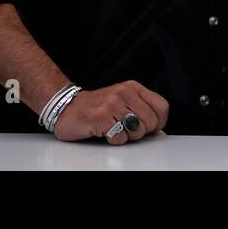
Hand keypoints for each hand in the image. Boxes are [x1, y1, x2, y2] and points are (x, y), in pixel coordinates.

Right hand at [53, 80, 168, 143]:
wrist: (66, 108)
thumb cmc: (96, 108)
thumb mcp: (122, 103)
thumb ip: (142, 113)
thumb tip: (160, 134)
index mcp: (133, 87)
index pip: (162, 107)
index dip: (158, 123)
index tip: (149, 128)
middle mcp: (124, 92)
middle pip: (151, 122)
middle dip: (141, 132)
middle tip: (126, 130)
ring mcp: (112, 104)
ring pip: (137, 131)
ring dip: (127, 137)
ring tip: (114, 129)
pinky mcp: (100, 117)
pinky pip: (120, 138)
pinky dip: (114, 141)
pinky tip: (104, 132)